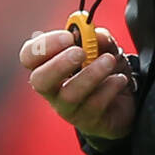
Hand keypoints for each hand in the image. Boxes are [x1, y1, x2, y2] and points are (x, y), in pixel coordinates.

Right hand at [18, 27, 135, 139]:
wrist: (125, 100)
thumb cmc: (105, 71)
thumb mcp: (105, 50)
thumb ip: (101, 40)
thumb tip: (97, 34)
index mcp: (48, 65)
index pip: (29, 56)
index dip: (44, 45)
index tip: (68, 36)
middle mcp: (52, 89)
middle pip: (39, 80)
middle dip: (58, 64)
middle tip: (80, 53)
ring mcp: (68, 107)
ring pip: (69, 95)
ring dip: (90, 74)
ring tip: (109, 61)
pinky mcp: (87, 120)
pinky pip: (94, 105)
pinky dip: (109, 88)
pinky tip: (120, 79)